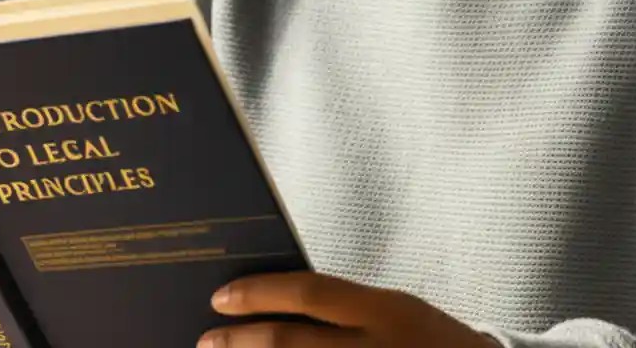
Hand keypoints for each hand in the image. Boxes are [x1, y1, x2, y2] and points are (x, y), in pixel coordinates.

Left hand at [199, 270, 499, 346]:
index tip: (221, 297)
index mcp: (384, 311)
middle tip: (205, 341)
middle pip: (289, 343)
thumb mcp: (396, 313)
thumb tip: (272, 306)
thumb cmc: (430, 346)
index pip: (308, 293)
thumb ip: (343, 310)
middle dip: (239, 342)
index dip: (258, 293)